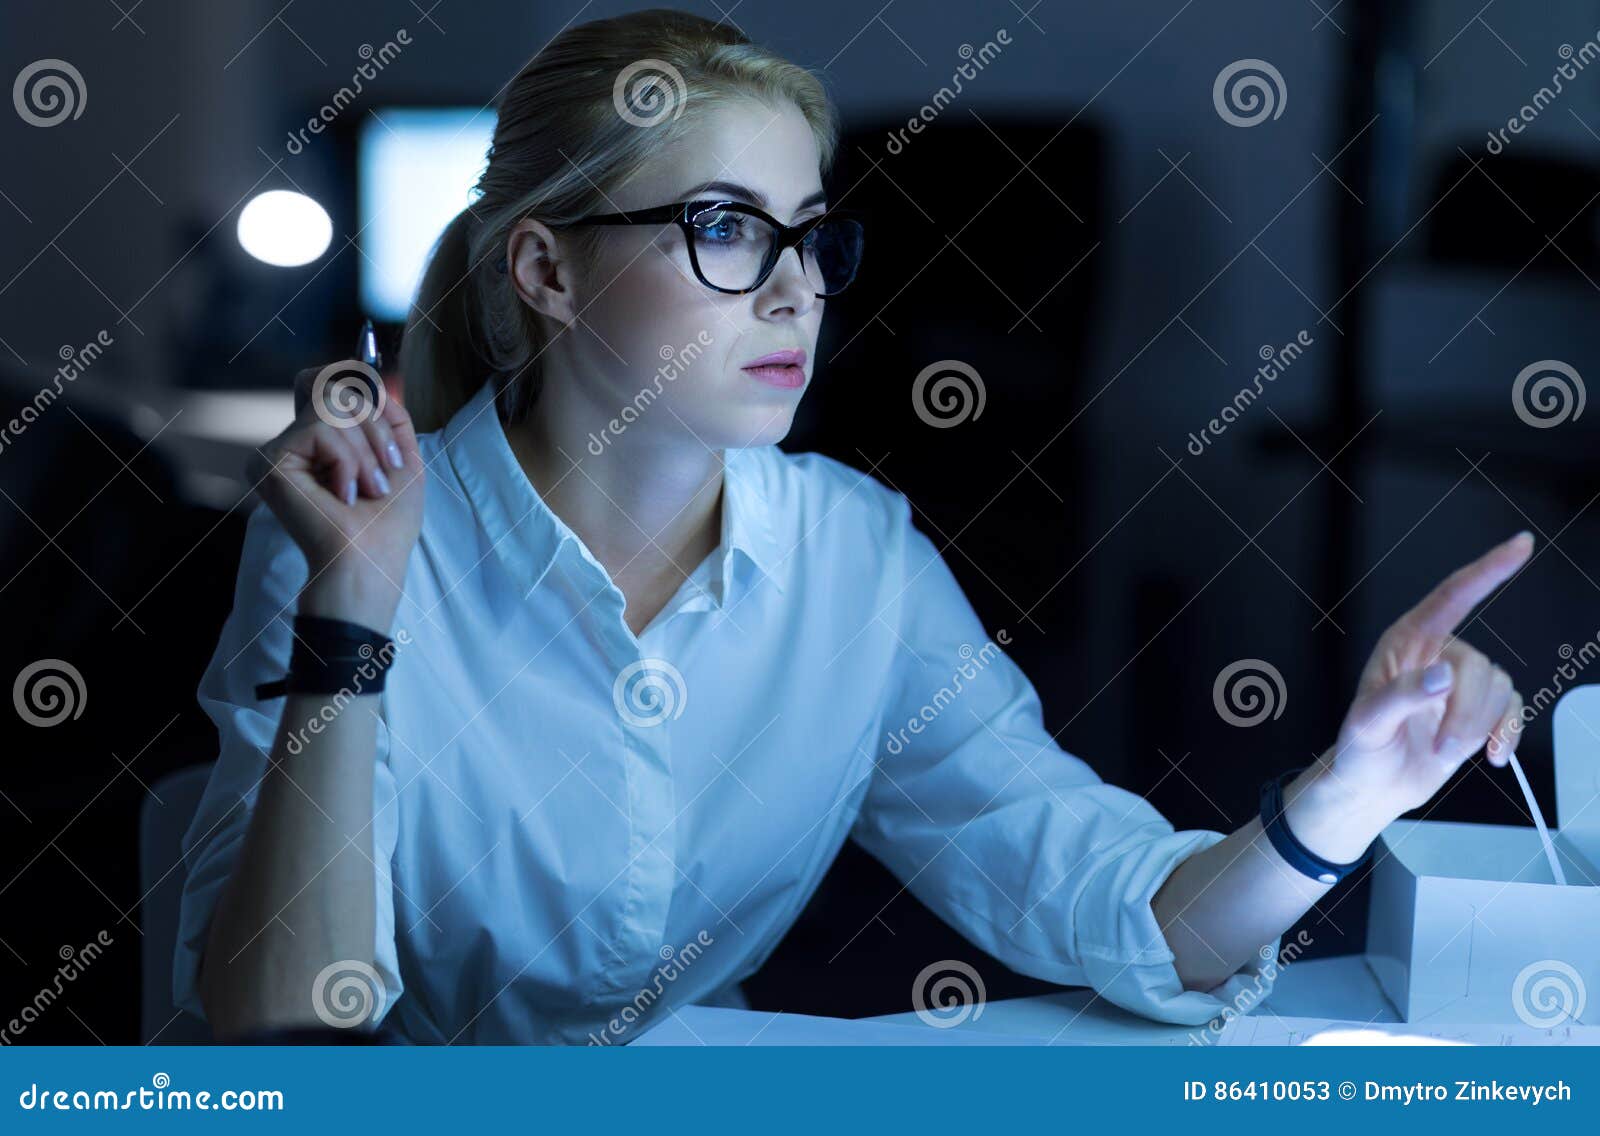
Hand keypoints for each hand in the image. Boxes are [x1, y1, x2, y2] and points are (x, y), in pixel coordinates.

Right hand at [247, 365, 424, 628]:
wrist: (372, 561)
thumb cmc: (388, 524)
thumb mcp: (402, 459)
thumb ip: (390, 416)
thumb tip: (378, 381)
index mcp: (319, 443)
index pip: (322, 381)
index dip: (352, 380)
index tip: (385, 407)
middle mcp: (292, 444)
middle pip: (334, 389)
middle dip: (375, 427)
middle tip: (384, 473)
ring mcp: (277, 451)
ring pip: (331, 405)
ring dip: (366, 449)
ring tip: (367, 489)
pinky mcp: (269, 460)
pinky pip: (320, 427)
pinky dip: (348, 460)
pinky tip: (343, 494)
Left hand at [1284, 532, 1532, 861]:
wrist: (1375, 786)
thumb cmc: (1361, 749)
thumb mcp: (1367, 723)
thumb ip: (1400, 697)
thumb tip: (1442, 676)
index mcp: (1406, 642)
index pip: (1452, 597)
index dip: (1487, 570)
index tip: (1521, 544)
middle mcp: (1438, 654)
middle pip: (1480, 665)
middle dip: (1467, 711)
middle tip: (1444, 745)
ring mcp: (1462, 683)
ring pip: (1499, 688)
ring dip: (1480, 726)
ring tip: (1449, 751)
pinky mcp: (1480, 710)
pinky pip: (1513, 710)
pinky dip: (1508, 734)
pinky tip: (1494, 757)